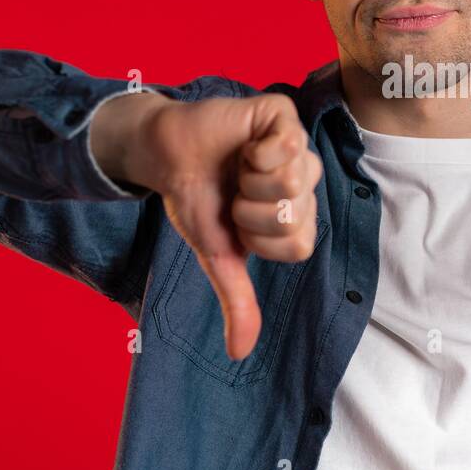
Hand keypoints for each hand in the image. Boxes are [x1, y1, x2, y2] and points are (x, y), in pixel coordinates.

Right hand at [92, 91, 322, 359]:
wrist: (166, 156)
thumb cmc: (198, 200)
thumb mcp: (219, 255)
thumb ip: (237, 300)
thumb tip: (239, 353)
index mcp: (295, 215)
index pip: (300, 244)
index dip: (260, 240)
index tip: (237, 224)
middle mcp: (304, 182)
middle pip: (295, 214)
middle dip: (250, 212)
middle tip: (233, 195)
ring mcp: (297, 147)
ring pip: (294, 181)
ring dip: (250, 182)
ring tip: (238, 169)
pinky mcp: (283, 116)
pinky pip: (289, 143)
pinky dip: (255, 152)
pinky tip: (244, 145)